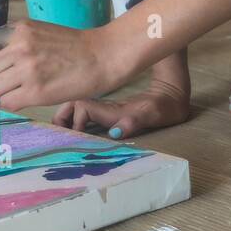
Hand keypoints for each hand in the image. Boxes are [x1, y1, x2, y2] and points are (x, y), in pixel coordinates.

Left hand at [0, 19, 109, 110]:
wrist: (102, 57)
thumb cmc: (72, 47)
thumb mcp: (38, 32)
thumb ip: (14, 43)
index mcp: (19, 29)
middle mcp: (20, 47)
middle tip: (16, 79)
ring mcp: (27, 69)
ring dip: (5, 92)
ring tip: (24, 88)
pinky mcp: (35, 91)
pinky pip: (7, 103)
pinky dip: (14, 103)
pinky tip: (29, 97)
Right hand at [53, 78, 190, 138]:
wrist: (174, 95)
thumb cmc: (165, 107)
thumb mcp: (154, 114)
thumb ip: (135, 121)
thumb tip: (115, 132)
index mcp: (113, 109)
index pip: (82, 108)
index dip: (73, 120)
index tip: (71, 136)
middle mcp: (106, 108)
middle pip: (73, 105)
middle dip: (61, 116)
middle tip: (55, 134)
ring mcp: (107, 109)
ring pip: (77, 108)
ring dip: (66, 118)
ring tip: (60, 135)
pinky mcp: (110, 113)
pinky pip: (86, 115)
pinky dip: (76, 121)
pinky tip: (74, 133)